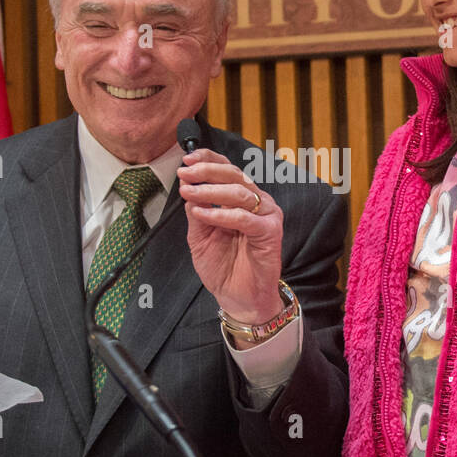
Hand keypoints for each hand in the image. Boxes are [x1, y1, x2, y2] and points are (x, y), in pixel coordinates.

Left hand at [177, 148, 284, 323]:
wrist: (239, 298)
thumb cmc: (223, 268)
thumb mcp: (200, 236)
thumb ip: (196, 211)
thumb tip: (187, 186)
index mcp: (240, 199)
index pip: (226, 169)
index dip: (208, 159)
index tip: (186, 159)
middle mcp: (256, 202)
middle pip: (233, 174)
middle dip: (206, 171)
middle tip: (185, 173)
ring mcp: (266, 215)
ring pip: (239, 192)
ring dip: (210, 191)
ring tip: (188, 192)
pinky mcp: (271, 232)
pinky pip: (245, 218)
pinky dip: (221, 214)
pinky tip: (202, 214)